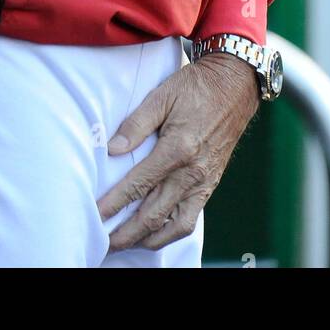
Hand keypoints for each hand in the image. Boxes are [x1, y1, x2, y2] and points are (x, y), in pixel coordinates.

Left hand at [96, 51, 259, 251]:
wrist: (234, 86)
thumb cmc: (196, 87)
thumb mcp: (162, 96)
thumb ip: (136, 124)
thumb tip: (112, 149)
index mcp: (177, 149)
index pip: (138, 185)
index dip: (114, 203)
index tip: (95, 215)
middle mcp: (192, 172)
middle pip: (154, 215)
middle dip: (127, 234)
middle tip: (104, 243)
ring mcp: (204, 182)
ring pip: (174, 226)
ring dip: (149, 239)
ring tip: (127, 242)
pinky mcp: (211, 184)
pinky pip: (191, 219)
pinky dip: (171, 232)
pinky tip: (156, 232)